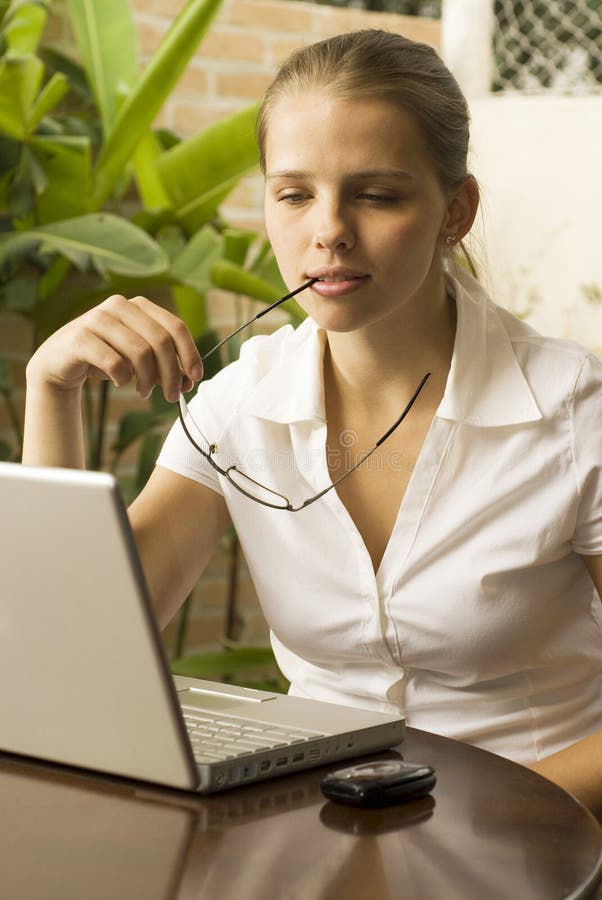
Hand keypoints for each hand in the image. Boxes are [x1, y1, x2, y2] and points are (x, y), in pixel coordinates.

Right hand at [26, 294, 203, 401]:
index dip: (190, 353)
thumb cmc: (106, 357)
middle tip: (172, 395)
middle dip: (171, 373)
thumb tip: (188, 380)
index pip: (175, 326)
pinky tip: (121, 382)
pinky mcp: (80, 337)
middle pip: (161, 341)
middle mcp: (120, 305)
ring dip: (148, 379)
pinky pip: (114, 362)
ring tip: (144, 392)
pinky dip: (123, 378)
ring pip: (140, 352)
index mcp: (139, 305)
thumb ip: (164, 364)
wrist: (61, 361)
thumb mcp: (139, 359)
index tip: (194, 377)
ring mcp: (98, 318)